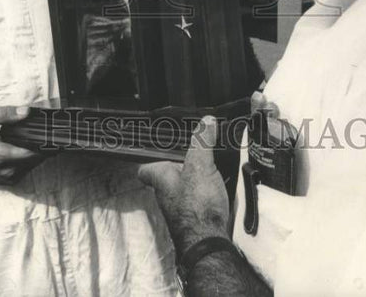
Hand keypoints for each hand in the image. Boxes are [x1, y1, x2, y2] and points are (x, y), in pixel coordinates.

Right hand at [0, 106, 43, 184]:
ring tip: (40, 139)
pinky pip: (25, 171)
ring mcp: (6, 178)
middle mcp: (4, 170)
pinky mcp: (7, 181)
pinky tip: (29, 149)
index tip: (53, 134)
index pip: (31, 153)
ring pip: (32, 166)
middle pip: (35, 160)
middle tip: (49, 133)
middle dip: (43, 147)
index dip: (45, 144)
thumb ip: (6, 114)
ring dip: (38, 154)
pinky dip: (30, 160)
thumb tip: (27, 112)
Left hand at [138, 116, 229, 254]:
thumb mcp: (200, 165)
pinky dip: (207, 195)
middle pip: (167, 178)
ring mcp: (182, 210)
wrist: (210, 243)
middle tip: (192, 155)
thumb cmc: (197, 207)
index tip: (153, 151)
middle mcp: (167, 196)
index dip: (149, 160)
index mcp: (162, 179)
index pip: (146, 169)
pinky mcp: (198, 219)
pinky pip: (199, 202)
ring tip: (211, 169)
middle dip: (179, 167)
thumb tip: (207, 121)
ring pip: (184, 190)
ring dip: (195, 181)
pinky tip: (219, 191)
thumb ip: (202, 141)